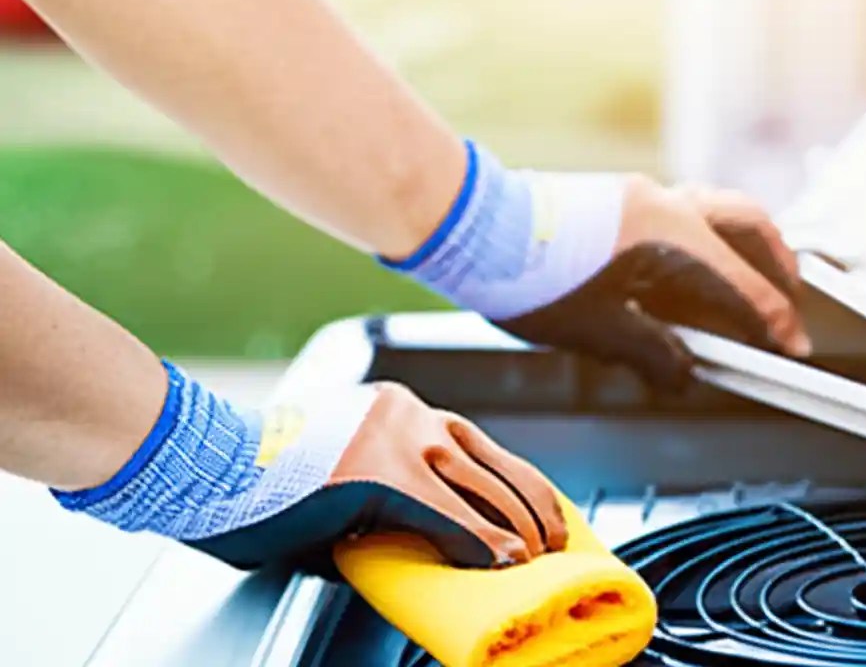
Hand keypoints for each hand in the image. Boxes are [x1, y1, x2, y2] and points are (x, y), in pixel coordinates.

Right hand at [55, 362, 565, 572]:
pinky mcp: (376, 475)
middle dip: (534, 507)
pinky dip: (478, 540)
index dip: (520, 483)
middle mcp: (407, 414)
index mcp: (400, 409)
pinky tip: (500, 561)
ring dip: (518, 528)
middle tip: (554, 540)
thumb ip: (392, 491)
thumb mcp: (345, 470)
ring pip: (481, 487)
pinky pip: (444, 513)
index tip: (542, 512)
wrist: (205, 467)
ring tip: (536, 557)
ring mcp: (393, 441)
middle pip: (495, 462)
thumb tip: (433, 536)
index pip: (480, 446)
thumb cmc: (264, 478)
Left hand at [495, 176, 810, 390]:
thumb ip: (652, 355)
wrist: (469, 227)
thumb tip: (682, 375)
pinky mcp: (619, 201)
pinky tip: (688, 284)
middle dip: (776, 269)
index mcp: (669, 236)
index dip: (772, 321)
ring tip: (743, 295)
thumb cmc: (526, 273)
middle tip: (785, 310)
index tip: (791, 348)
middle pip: (748, 227)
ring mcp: (641, 197)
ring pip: (718, 213)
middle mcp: (663, 206)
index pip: (740, 284)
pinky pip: (683, 217)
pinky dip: (704, 248)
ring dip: (742, 252)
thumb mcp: (597, 331)